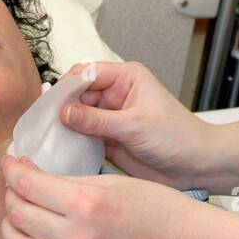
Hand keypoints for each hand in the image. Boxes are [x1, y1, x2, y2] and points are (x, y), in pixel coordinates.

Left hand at [0, 153, 200, 238]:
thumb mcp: (113, 182)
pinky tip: (34, 237)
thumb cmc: (159, 208)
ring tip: (21, 210)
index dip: (12, 170)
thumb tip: (31, 175)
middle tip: (17, 183)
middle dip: (10, 193)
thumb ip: (70, 181)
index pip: (27, 185)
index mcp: (86, 203)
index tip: (12, 162)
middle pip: (17, 214)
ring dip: (12, 224)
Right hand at [58, 60, 227, 190]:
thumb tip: (65, 112)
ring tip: (46, 137)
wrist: (196, 165)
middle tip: (42, 122)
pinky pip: (83, 135)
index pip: (87, 73)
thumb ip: (97, 120)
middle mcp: (117, 94)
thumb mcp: (136, 126)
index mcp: (127, 78)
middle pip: (77, 94)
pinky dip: (72, 141)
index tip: (50, 103)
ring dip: (64, 126)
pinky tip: (61, 149)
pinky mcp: (109, 138)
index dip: (67, 86)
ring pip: (77, 116)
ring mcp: (111, 117)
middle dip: (61, 106)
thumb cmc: (179, 137)